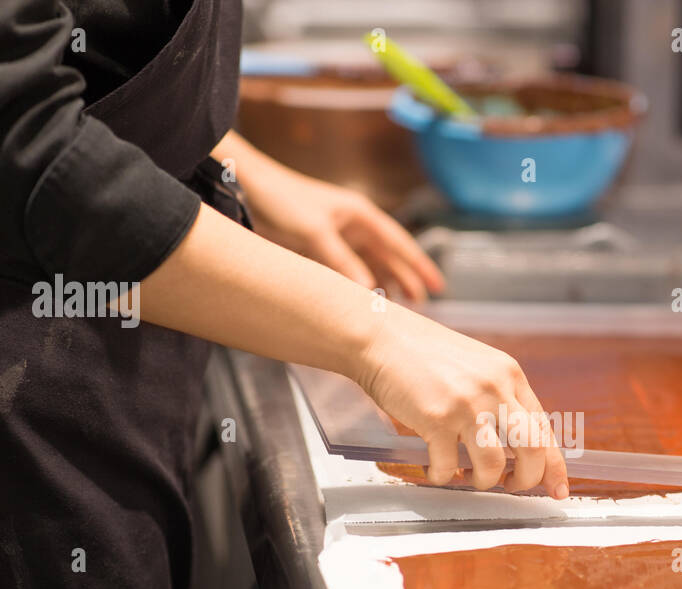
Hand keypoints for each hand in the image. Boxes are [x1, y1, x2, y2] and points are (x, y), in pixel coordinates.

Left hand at [218, 131, 443, 300]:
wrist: (244, 187)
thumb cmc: (281, 199)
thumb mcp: (315, 232)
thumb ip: (342, 263)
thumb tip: (368, 292)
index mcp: (360, 215)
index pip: (399, 244)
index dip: (419, 266)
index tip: (437, 286)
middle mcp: (352, 226)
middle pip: (387, 257)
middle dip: (405, 279)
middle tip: (420, 304)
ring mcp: (335, 237)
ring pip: (367, 266)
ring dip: (381, 285)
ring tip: (394, 308)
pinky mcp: (316, 248)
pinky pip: (344, 271)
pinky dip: (354, 286)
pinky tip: (359, 301)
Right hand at [355, 303, 570, 498]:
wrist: (381, 337)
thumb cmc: (422, 354)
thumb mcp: (475, 367)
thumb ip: (498, 397)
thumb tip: (514, 444)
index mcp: (509, 375)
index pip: (545, 428)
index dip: (554, 465)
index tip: (557, 488)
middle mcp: (495, 388)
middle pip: (532, 450)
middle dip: (527, 480)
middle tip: (511, 487)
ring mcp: (467, 403)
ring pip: (494, 464)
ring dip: (481, 480)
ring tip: (466, 476)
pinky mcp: (436, 418)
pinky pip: (448, 466)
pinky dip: (441, 475)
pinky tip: (433, 467)